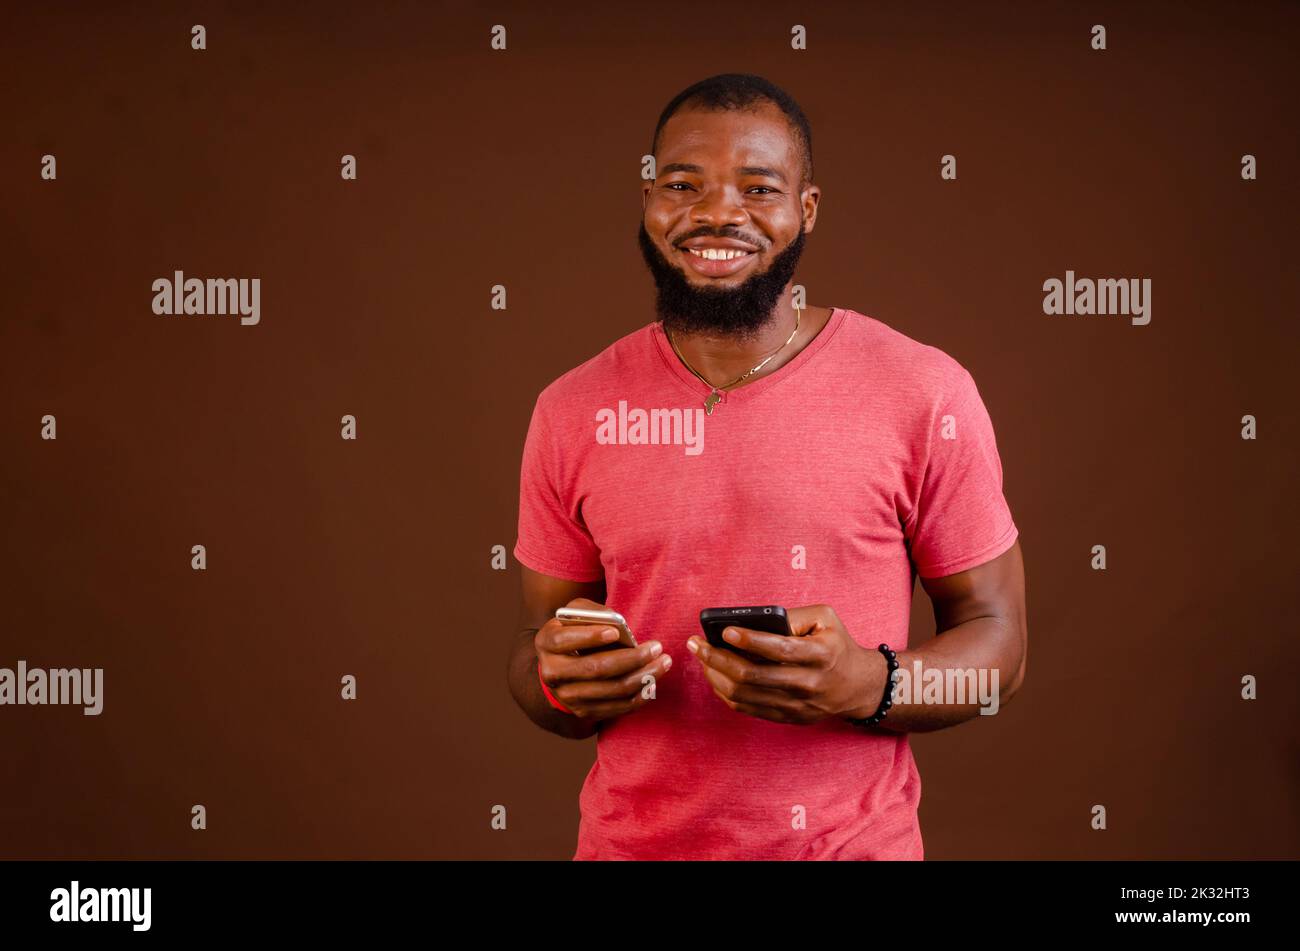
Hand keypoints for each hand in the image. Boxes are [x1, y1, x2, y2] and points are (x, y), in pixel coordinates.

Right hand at [535, 598, 672, 719]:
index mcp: (546, 642)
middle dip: (631, 658)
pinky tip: (653, 682)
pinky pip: (618, 708)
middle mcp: (552, 673)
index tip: (615, 632)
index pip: (564, 640)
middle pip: (595, 668)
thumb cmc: (574, 632)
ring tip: (663, 663)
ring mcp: (568, 696)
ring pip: (611, 690)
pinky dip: (639, 696)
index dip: (589, 637)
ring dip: (643, 677)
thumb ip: (591, 612)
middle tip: (656, 647)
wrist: (560, 667)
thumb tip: (617, 623)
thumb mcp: (575, 614)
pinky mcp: (584, 712)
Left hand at [686, 603, 887, 724]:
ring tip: (701, 657)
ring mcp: (796, 705)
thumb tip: (752, 621)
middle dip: (717, 658)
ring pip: (744, 695)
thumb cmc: (836, 645)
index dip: (749, 641)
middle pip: (753, 676)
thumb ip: (792, 616)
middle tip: (697, 643)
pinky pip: (747, 708)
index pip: (779, 650)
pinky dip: (725, 692)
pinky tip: (714, 675)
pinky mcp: (788, 718)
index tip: (724, 631)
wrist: (859, 686)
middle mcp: (808, 683)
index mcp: (820, 655)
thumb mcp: (825, 619)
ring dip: (715, 675)